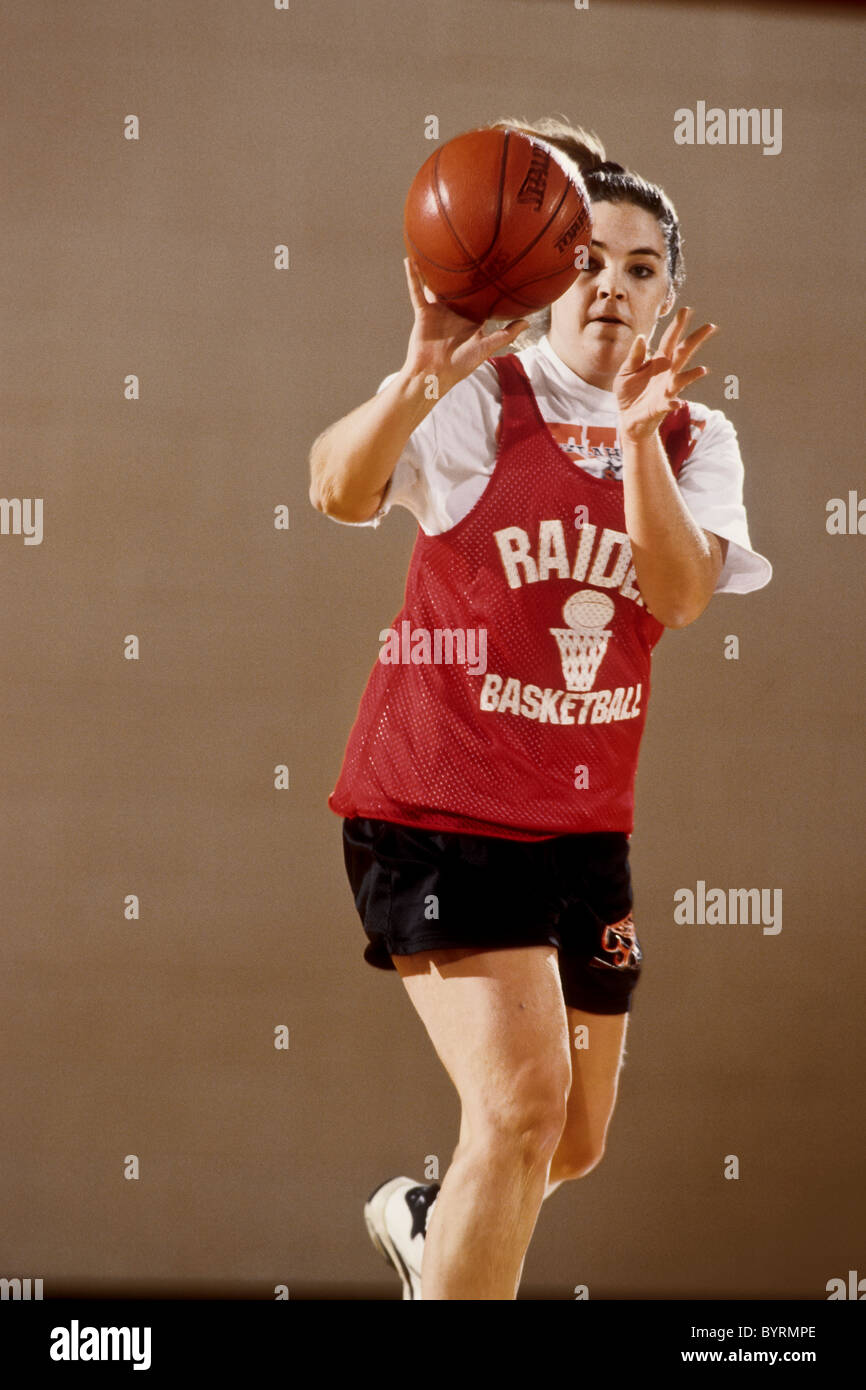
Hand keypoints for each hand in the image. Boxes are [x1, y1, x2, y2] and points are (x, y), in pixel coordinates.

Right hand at [401, 257, 528, 393]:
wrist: (434, 374)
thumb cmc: (460, 365)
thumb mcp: (486, 347)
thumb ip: (505, 334)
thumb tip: (528, 322)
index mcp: (470, 318)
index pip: (480, 296)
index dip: (487, 283)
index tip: (497, 264)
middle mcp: (455, 311)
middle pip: (459, 287)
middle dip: (463, 270)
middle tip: (471, 246)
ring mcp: (438, 310)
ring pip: (437, 285)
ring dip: (435, 268)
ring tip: (437, 246)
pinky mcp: (424, 312)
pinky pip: (417, 292)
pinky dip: (413, 277)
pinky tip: (410, 260)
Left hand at [614, 307, 716, 439]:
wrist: (628, 418)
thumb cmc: (629, 392)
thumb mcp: (626, 371)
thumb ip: (634, 356)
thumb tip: (642, 337)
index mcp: (659, 361)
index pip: (669, 340)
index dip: (677, 325)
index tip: (687, 310)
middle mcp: (667, 373)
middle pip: (683, 354)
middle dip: (696, 340)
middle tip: (710, 327)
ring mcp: (667, 389)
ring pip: (682, 379)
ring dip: (692, 376)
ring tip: (702, 371)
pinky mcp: (661, 406)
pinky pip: (669, 403)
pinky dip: (673, 402)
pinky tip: (677, 402)